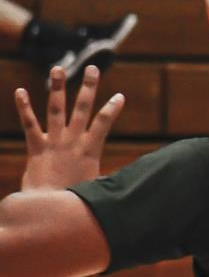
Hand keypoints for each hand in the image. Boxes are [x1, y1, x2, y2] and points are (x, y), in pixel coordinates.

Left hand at [15, 66, 122, 191]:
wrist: (50, 209)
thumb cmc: (74, 202)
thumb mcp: (94, 188)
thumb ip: (104, 179)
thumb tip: (121, 182)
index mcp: (90, 151)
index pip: (104, 123)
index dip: (113, 108)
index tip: (120, 96)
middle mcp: (73, 142)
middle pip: (82, 108)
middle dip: (88, 87)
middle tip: (92, 68)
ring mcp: (54, 143)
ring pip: (56, 109)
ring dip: (58, 87)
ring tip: (57, 68)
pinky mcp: (36, 148)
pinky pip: (30, 124)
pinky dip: (24, 107)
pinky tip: (19, 91)